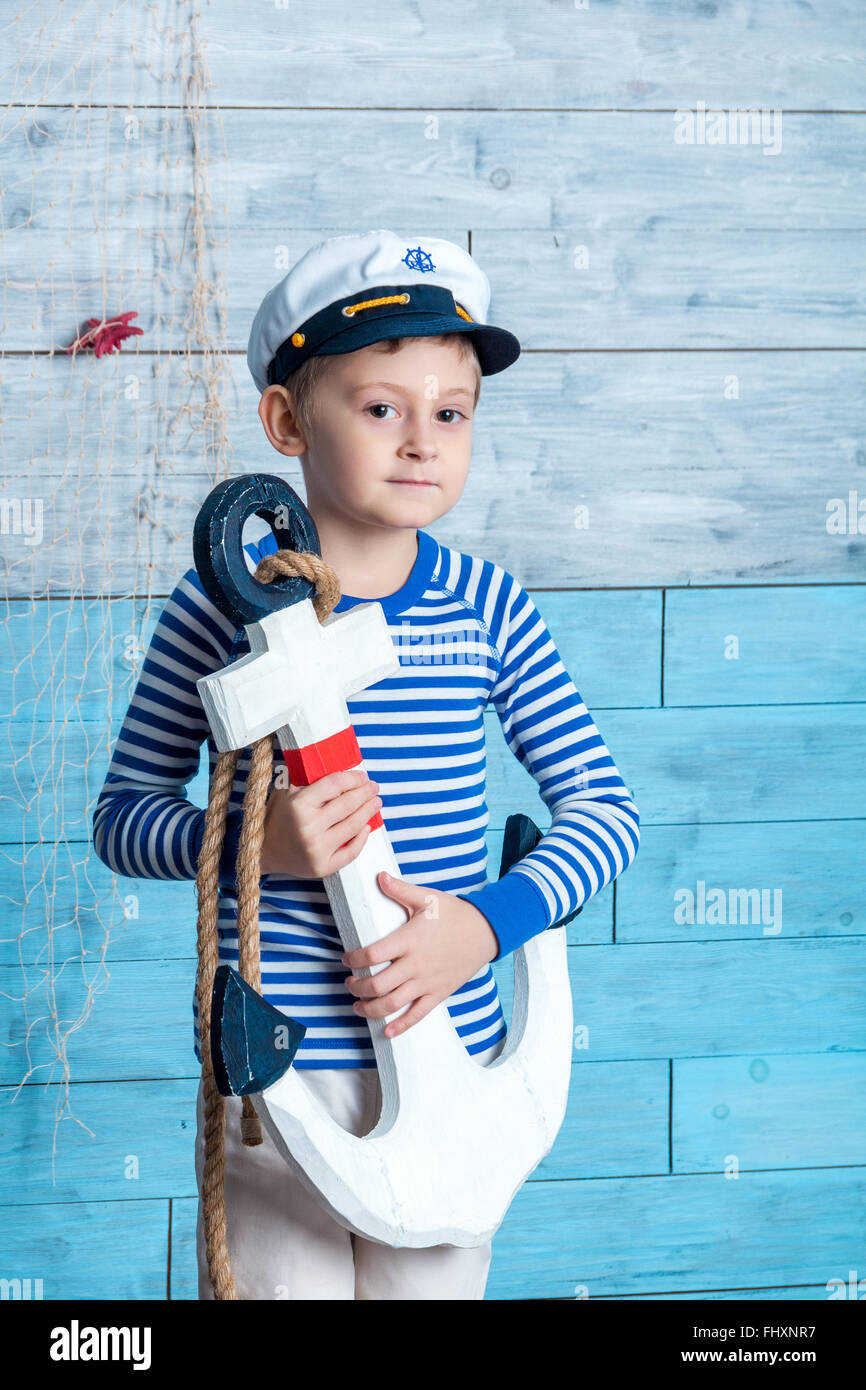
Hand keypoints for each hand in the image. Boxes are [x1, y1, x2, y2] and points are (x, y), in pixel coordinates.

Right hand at [259, 767, 381, 877]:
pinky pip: (351, 852)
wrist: (264, 851)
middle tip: (374, 787)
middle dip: (365, 793)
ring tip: (376, 803)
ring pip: (353, 826)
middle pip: (348, 805)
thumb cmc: (278, 816)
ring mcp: (316, 850)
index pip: (335, 785)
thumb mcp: (286, 792)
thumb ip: (308, 779)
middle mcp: (308, 827)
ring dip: (369, 812)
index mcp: (298, 805)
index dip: (353, 778)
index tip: (363, 776)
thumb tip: (338, 766)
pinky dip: (362, 838)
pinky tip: (366, 827)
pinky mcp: (322, 868)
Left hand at [341, 871, 498, 1037]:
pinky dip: (400, 1026)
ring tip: (358, 1005)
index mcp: (409, 940)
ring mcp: (427, 982)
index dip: (353, 959)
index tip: (346, 958)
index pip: (372, 954)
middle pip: (378, 985)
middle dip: (357, 988)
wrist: (486, 931)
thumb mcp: (427, 898)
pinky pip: (417, 1014)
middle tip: (349, 983)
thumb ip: (400, 889)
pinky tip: (387, 1031)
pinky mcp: (439, 993)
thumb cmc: (455, 913)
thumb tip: (379, 876)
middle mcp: (416, 964)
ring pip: (392, 1004)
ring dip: (370, 1008)